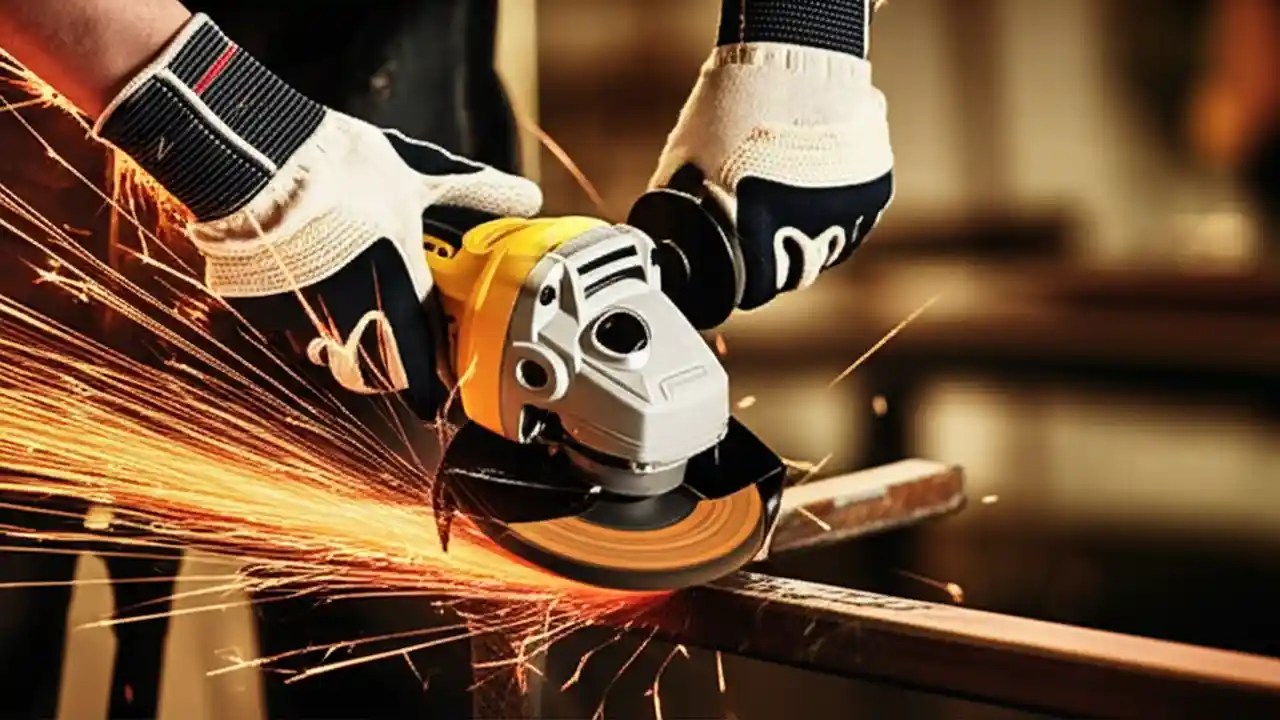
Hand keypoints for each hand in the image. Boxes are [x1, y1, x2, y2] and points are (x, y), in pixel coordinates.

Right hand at [93, 14, 539, 417]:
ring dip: (336, 344)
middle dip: (383, 369)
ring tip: (338, 305)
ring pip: (327, 356)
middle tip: (387, 345)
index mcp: (398, 297)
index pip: (422, 370)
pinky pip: (284, 330)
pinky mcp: (260, 314)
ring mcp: (304, 323)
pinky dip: (294, 316)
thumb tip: (527, 197)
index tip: (433, 399)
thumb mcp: (418, 178)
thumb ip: (474, 193)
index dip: (429, 389)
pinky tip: (295, 281)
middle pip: (373, 376)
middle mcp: (354, 324)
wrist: (258, 161)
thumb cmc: (342, 171)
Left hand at [650, 42, 892, 310]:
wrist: (792, 60)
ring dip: (809, 239)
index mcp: (758, 233)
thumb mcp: (684, 164)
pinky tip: (815, 191)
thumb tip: (666, 239)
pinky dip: (836, 217)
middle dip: (776, 263)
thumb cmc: (730, 108)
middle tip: (763, 238)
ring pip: (828, 251)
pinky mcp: (873, 192)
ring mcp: (847, 214)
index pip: (756, 290)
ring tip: (790, 204)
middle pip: (795, 276)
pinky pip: (854, 224)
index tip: (738, 273)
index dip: (743, 285)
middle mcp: (809, 232)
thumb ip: (681, 209)